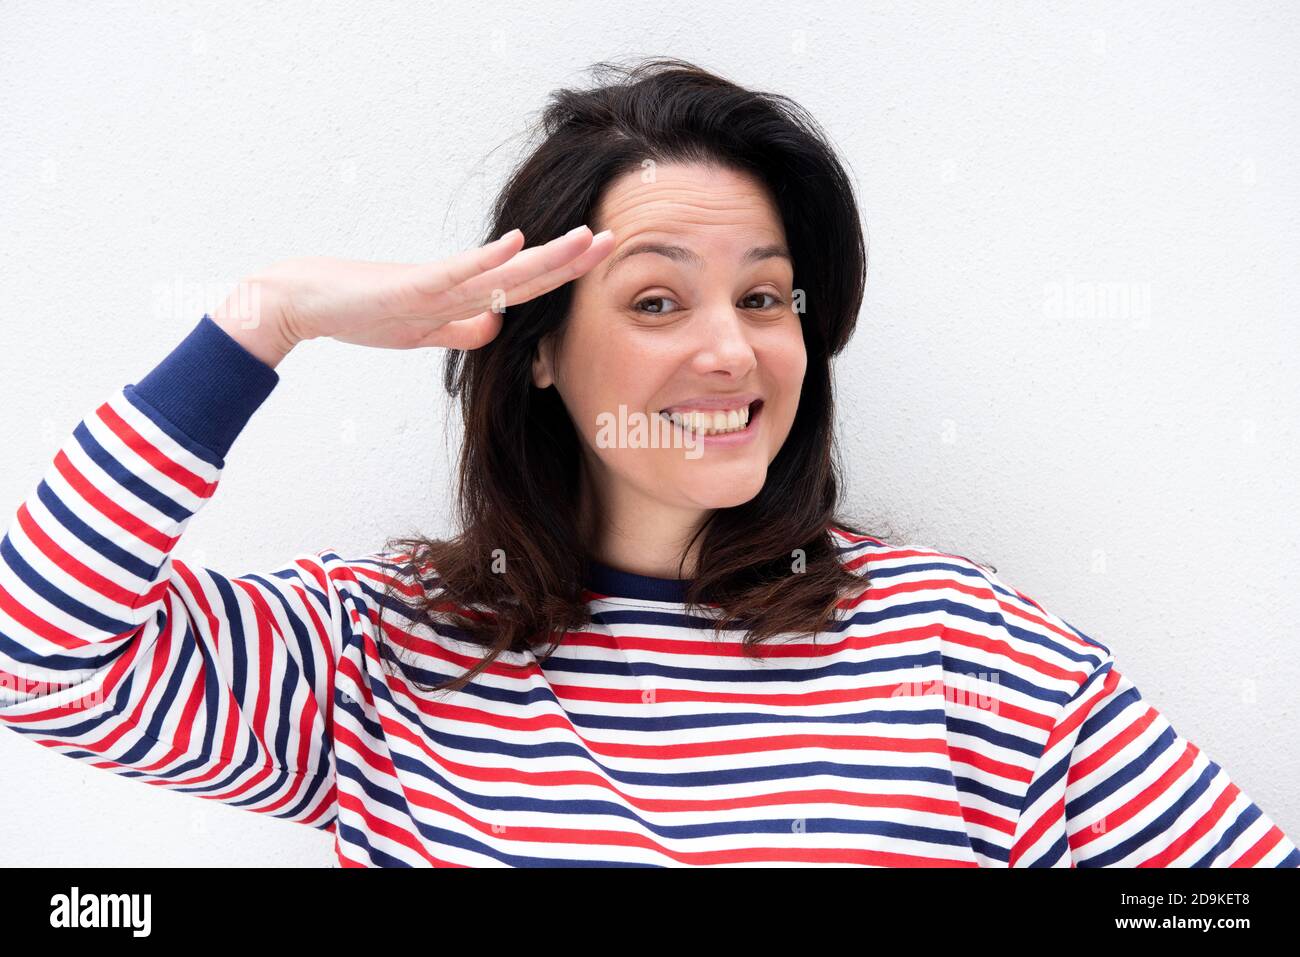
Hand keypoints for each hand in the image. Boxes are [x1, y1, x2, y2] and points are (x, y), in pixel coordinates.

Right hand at [211, 226, 613, 366]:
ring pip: (503, 270)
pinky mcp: (412, 286)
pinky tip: (515, 243)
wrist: (306, 301)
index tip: (602, 258)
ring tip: (586, 238)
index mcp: (463, 296)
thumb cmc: (363, 311)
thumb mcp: (424, 331)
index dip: (565, 273)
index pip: (527, 286)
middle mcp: (459, 284)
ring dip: (546, 255)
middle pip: (527, 273)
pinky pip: (457, 272)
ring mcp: (438, 283)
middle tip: (615, 237)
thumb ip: (461, 328)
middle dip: (572, 258)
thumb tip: (497, 327)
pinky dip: (487, 259)